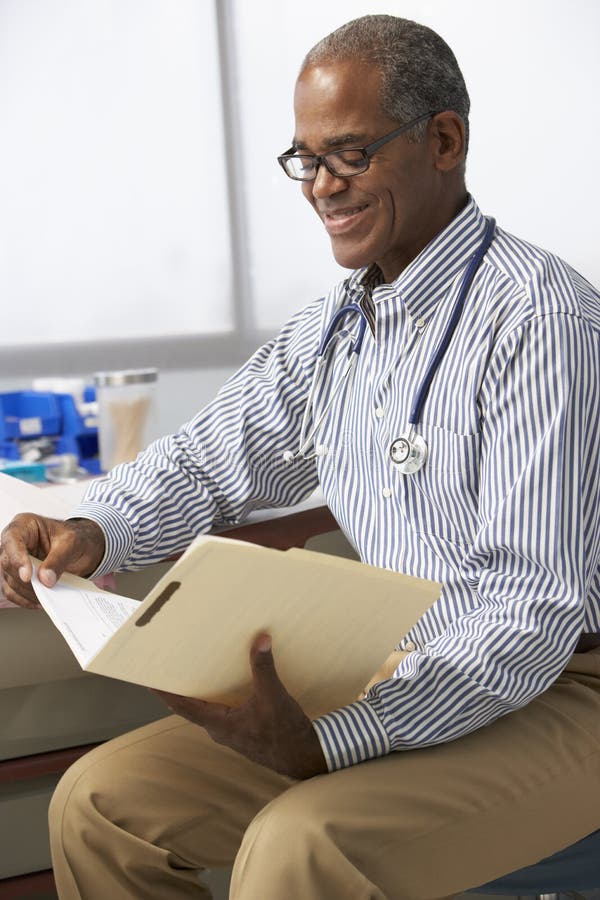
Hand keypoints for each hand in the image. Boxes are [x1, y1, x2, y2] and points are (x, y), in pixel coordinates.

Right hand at [0, 514, 105, 607]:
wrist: (85, 548)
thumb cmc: (77, 538)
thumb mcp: (73, 543)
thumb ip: (59, 559)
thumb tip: (45, 579)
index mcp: (25, 525)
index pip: (13, 540)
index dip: (17, 558)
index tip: (27, 576)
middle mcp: (16, 542)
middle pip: (7, 562)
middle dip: (25, 580)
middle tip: (43, 589)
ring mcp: (15, 560)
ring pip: (9, 579)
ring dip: (26, 592)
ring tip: (45, 597)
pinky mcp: (17, 576)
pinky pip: (12, 591)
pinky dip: (24, 599)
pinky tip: (38, 602)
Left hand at [153, 634, 327, 779]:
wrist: (304, 758)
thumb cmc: (285, 732)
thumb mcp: (274, 697)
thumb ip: (264, 669)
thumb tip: (260, 640)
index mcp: (220, 724)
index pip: (183, 706)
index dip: (165, 693)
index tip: (149, 680)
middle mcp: (220, 730)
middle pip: (191, 707)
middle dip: (181, 688)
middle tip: (170, 666)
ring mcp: (231, 732)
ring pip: (207, 709)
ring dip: (200, 692)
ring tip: (195, 669)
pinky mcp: (242, 731)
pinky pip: (222, 711)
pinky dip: (218, 696)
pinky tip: (227, 684)